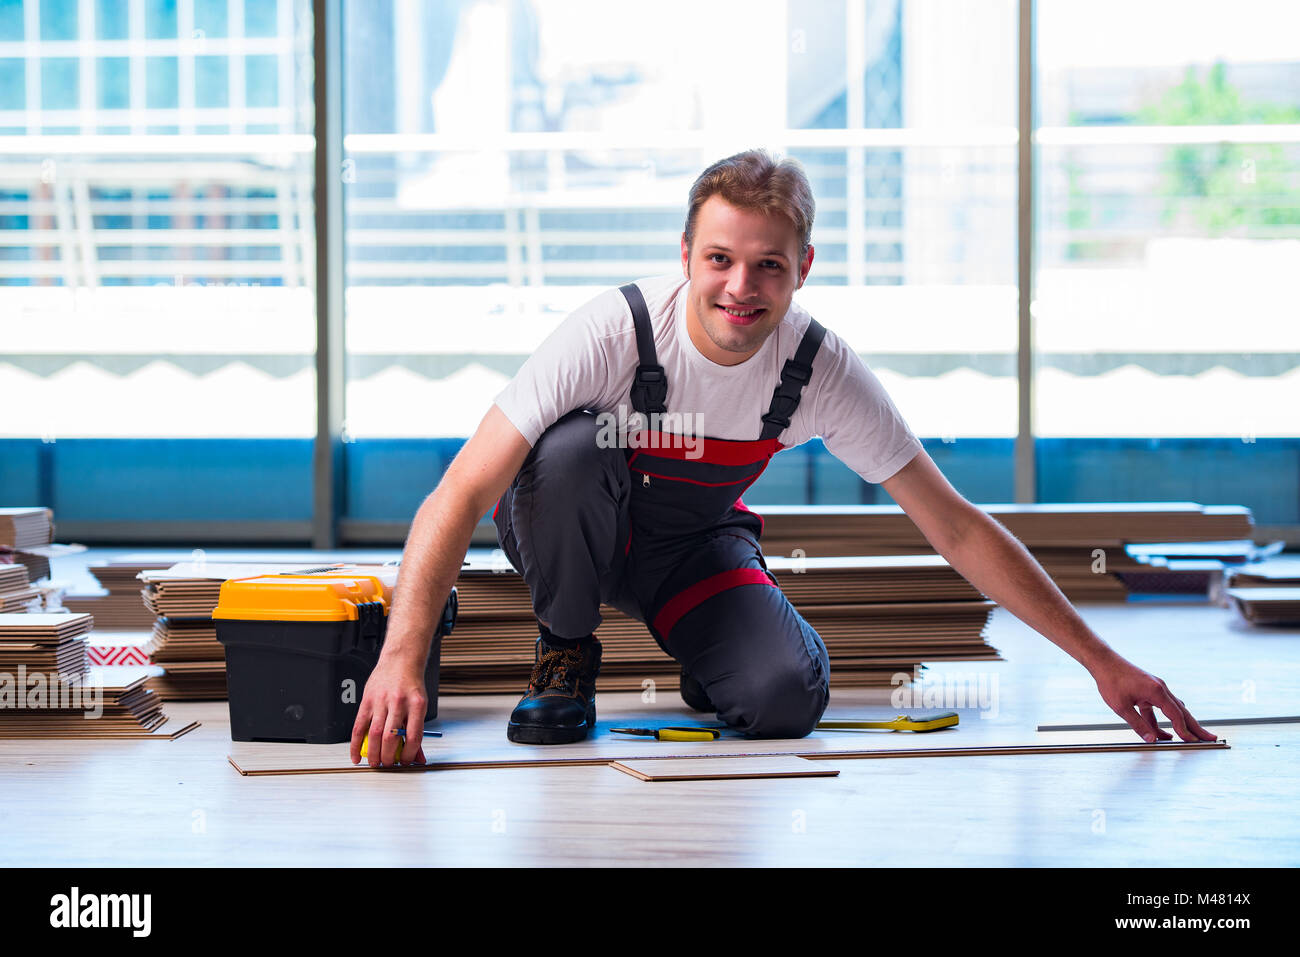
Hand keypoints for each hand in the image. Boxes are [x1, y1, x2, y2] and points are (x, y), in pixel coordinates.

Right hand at [349, 654, 429, 767]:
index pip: (413, 736)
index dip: (410, 754)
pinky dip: (355, 743)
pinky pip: (358, 726)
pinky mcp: (367, 700)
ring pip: (374, 733)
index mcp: (417, 704)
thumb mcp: (420, 706)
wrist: (401, 661)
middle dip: (389, 757)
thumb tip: (418, 757)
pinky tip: (356, 756)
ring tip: (375, 763)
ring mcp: (381, 700)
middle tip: (388, 764)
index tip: (407, 762)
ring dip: (373, 753)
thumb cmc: (411, 685)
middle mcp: (399, 702)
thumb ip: (417, 732)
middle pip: (391, 737)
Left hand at [1091, 655, 1216, 742]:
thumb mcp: (1121, 707)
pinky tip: (1163, 734)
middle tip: (1211, 739)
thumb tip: (1152, 740)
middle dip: (1196, 727)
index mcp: (1157, 692)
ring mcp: (1156, 689)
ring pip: (1173, 710)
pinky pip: (1160, 709)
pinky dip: (1162, 721)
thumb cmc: (1111, 681)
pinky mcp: (1149, 691)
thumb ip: (1138, 724)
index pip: (1176, 715)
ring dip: (1182, 725)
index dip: (1184, 730)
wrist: (1104, 662)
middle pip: (1182, 712)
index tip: (1192, 742)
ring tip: (1192, 738)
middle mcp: (1161, 689)